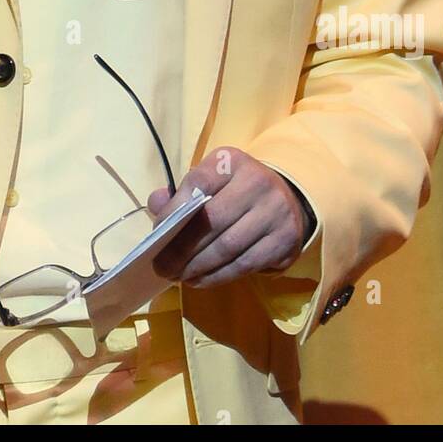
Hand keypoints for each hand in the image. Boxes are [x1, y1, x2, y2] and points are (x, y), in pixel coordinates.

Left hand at [147, 147, 311, 288]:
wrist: (285, 199)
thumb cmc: (235, 190)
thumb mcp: (210, 180)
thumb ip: (181, 193)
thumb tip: (156, 205)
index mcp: (232, 162)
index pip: (199, 183)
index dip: (175, 209)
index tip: (158, 230)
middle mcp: (258, 182)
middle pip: (213, 221)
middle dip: (182, 248)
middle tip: (162, 267)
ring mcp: (275, 212)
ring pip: (228, 247)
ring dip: (198, 267)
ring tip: (178, 276)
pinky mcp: (284, 241)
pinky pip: (244, 265)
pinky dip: (217, 276)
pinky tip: (200, 280)